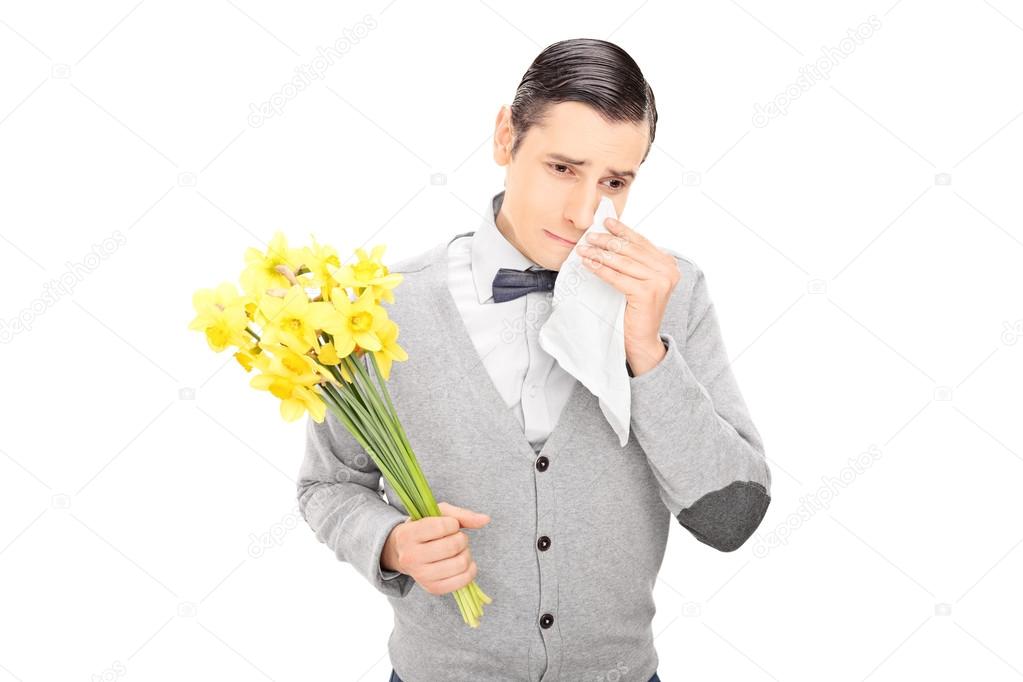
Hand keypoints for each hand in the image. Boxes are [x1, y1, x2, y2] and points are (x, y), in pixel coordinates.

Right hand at [380, 501, 490, 595]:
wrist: (405, 553)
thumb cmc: (424, 529)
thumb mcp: (437, 515)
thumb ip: (461, 515)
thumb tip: (485, 520)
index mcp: (407, 534)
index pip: (442, 526)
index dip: (453, 524)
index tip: (449, 525)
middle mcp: (410, 557)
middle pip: (453, 546)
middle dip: (461, 539)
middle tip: (456, 538)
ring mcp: (420, 576)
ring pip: (460, 564)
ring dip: (466, 554)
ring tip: (458, 551)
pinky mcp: (432, 588)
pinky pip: (462, 581)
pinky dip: (470, 570)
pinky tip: (463, 562)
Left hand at [575, 217, 680, 374]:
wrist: (643, 340)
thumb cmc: (637, 310)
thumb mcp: (641, 281)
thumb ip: (636, 262)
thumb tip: (612, 238)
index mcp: (669, 264)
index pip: (642, 242)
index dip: (623, 231)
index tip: (607, 221)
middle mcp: (669, 270)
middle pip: (631, 250)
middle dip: (608, 241)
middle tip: (589, 236)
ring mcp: (660, 281)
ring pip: (622, 262)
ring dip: (600, 253)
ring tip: (583, 249)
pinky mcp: (647, 293)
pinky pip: (617, 277)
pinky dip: (601, 269)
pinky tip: (589, 263)